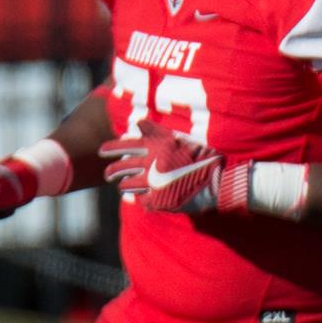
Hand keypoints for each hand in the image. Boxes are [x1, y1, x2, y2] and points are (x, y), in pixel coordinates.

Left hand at [101, 129, 243, 215]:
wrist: (220, 182)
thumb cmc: (202, 158)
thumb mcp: (180, 139)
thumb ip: (156, 131)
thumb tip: (137, 122)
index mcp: (155, 148)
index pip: (125, 146)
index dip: (110, 148)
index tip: (101, 151)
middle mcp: (151, 165)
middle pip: (121, 167)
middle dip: (111, 170)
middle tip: (108, 173)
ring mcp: (154, 184)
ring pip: (128, 185)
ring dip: (124, 185)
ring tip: (123, 186)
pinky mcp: (159, 201)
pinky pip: (142, 200)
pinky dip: (141, 198)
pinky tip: (142, 198)